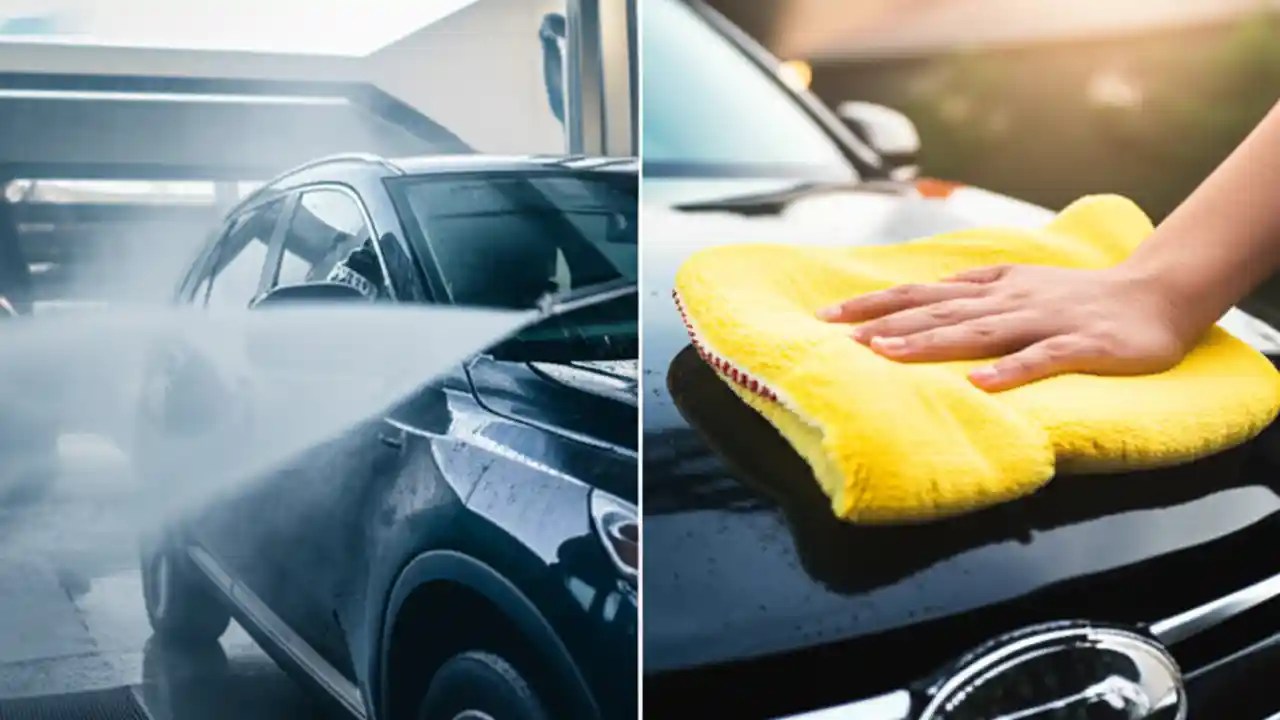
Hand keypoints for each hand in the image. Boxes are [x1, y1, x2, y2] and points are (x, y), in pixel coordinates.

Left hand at [816, 264, 1196, 390]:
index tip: (827, 317)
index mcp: (991, 289)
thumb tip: (921, 293)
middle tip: (838, 338)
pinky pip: (1040, 359)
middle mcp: (1008, 300)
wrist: (1156, 293)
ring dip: (929, 342)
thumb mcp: (1017, 283)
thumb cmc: (1079, 296)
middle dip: (885, 324)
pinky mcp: (1080, 345)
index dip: (874, 304)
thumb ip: (972, 288)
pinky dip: (1009, 370)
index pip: (920, 295)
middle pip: (937, 312)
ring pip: (978, 331)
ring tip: (885, 354)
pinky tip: (979, 384)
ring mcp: (1043, 322)